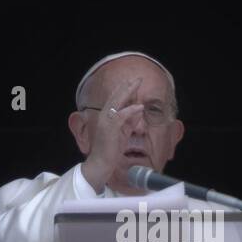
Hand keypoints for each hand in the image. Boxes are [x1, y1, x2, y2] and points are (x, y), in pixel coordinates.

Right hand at [81, 75, 143, 191]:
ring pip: (117, 102)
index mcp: (106, 116)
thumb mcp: (123, 133)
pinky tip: (139, 106)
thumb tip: (139, 110)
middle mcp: (104, 116)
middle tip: (137, 78)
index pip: (116, 99)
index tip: (134, 81)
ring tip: (137, 84)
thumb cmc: (111, 150)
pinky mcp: (110, 128)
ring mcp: (106, 121)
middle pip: (116, 96)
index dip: (125, 89)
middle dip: (127, 86)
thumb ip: (130, 121)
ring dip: (128, 92)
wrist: (101, 163)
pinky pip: (121, 116)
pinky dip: (131, 110)